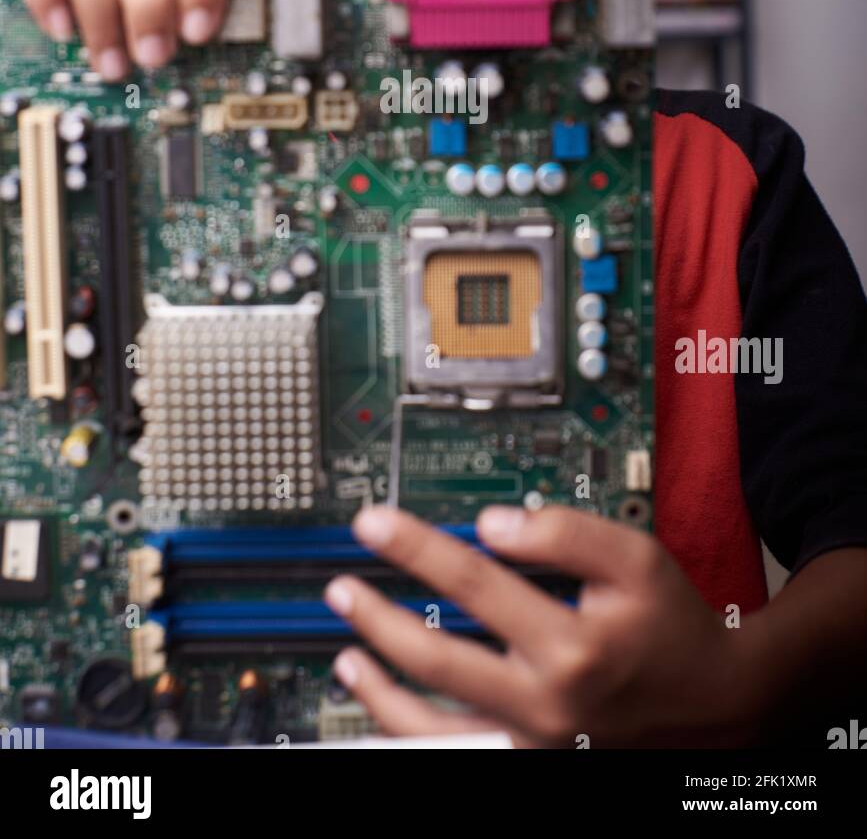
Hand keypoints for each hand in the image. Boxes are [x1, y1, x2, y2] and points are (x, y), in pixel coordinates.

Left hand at [323, 504, 763, 747]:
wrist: (714, 704)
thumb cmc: (669, 626)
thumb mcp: (636, 558)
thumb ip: (566, 531)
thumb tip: (494, 522)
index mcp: (571, 645)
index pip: (472, 582)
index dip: (415, 547)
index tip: (374, 523)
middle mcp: (545, 702)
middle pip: (436, 658)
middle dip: (377, 617)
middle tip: (342, 586)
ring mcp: (533, 743)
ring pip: (431, 730)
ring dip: (378, 689)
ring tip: (346, 652)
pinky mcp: (528, 763)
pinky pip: (452, 757)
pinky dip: (407, 735)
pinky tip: (383, 705)